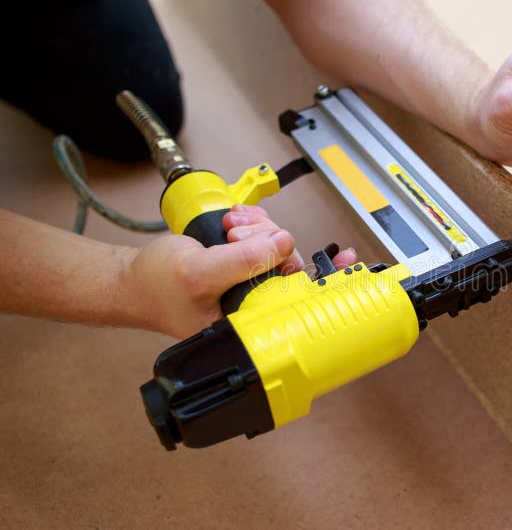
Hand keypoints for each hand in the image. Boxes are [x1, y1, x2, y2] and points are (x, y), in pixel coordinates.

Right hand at [119, 204, 356, 337]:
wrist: (129, 278)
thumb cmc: (155, 287)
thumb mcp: (199, 273)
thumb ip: (243, 262)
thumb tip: (282, 243)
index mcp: (248, 322)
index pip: (297, 300)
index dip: (324, 277)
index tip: (348, 260)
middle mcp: (254, 305)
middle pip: (289, 262)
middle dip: (268, 238)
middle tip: (237, 234)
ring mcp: (249, 284)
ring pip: (277, 245)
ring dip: (257, 228)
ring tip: (228, 230)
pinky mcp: (242, 264)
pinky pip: (262, 237)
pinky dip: (252, 224)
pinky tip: (234, 223)